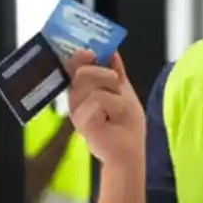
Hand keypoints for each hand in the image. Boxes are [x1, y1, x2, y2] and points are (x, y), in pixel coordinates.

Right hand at [65, 50, 144, 165]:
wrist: (127, 153)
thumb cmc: (125, 125)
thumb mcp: (123, 91)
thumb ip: (115, 71)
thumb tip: (111, 50)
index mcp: (84, 87)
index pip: (76, 64)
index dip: (79, 54)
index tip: (89, 50)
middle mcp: (77, 96)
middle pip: (83, 68)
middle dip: (103, 72)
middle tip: (115, 84)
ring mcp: (76, 108)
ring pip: (89, 78)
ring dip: (111, 88)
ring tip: (116, 108)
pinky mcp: (80, 120)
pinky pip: (98, 98)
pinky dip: (113, 106)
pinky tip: (111, 119)